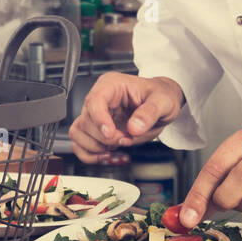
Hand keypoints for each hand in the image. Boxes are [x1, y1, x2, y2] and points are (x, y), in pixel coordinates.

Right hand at [69, 73, 183, 162]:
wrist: (163, 103)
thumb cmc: (160, 95)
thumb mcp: (163, 101)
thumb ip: (149, 113)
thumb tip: (134, 127)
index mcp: (112, 85)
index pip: (95, 101)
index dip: (100, 120)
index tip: (111, 134)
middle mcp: (100, 98)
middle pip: (86, 121)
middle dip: (106, 138)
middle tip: (126, 140)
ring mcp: (95, 114)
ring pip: (78, 133)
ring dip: (95, 147)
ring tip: (117, 148)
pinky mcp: (95, 128)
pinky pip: (80, 143)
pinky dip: (89, 154)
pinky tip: (106, 155)